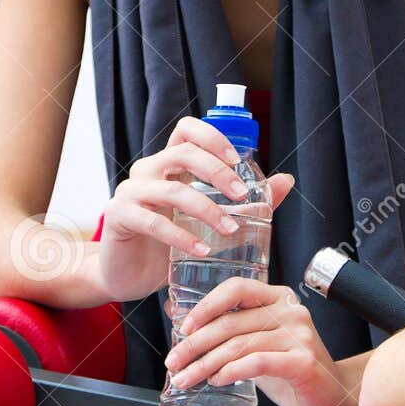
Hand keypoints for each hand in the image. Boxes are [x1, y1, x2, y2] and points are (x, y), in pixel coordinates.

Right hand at [96, 116, 294, 302]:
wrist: (127, 274)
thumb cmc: (168, 245)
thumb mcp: (209, 221)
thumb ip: (246, 201)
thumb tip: (286, 180)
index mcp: (169, 165)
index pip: (187, 131)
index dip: (212, 137)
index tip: (237, 160)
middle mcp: (148, 171)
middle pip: (182, 153)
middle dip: (217, 172)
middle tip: (242, 195)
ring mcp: (131, 192)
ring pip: (172, 189)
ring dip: (206, 209)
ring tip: (229, 229)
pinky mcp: (118, 217)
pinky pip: (152, 221)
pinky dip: (181, 236)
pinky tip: (201, 250)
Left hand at [162, 277, 354, 405]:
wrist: (334, 397)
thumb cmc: (292, 370)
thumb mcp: (257, 344)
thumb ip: (229, 330)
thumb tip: (177, 313)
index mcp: (279, 299)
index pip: (237, 288)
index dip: (206, 305)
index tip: (183, 327)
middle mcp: (291, 311)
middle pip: (231, 322)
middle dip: (194, 344)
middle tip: (174, 362)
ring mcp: (300, 335)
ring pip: (239, 344)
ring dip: (206, 364)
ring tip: (187, 378)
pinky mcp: (304, 361)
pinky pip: (258, 362)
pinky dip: (232, 371)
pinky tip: (217, 380)